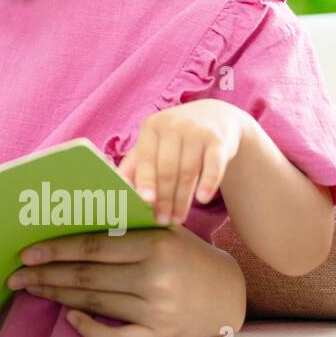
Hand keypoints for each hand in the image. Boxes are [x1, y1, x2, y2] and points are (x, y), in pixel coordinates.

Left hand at [5, 224, 246, 336]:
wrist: (229, 293)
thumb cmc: (184, 255)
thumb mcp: (162, 229)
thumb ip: (124, 221)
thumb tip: (70, 211)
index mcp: (154, 244)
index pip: (93, 246)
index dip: (55, 250)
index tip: (26, 252)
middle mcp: (156, 277)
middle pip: (87, 276)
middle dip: (45, 275)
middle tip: (15, 276)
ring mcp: (158, 310)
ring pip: (95, 303)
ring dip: (57, 296)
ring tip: (32, 289)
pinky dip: (89, 329)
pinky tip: (70, 318)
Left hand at [117, 99, 252, 224]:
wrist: (215, 116)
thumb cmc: (176, 137)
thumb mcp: (154, 142)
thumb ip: (136, 163)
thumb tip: (117, 188)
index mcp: (151, 127)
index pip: (146, 158)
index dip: (145, 181)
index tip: (145, 202)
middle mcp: (173, 125)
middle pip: (167, 169)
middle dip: (164, 198)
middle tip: (162, 220)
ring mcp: (197, 131)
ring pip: (188, 171)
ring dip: (183, 199)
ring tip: (178, 218)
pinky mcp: (218, 140)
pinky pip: (213, 166)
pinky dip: (208, 183)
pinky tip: (203, 199)